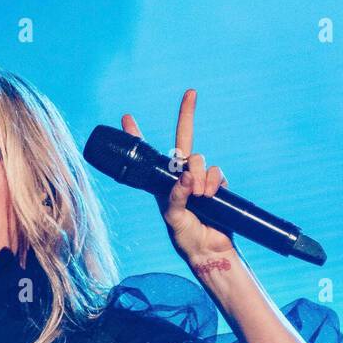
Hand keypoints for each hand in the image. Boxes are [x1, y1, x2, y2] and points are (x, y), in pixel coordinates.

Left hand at [121, 88, 237, 264]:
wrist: (208, 250)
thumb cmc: (185, 237)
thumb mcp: (173, 217)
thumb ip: (176, 196)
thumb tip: (187, 177)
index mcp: (162, 182)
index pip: (148, 154)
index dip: (137, 136)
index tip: (126, 117)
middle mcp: (180, 177)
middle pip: (184, 139)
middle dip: (187, 114)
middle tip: (191, 93)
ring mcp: (199, 179)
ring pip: (199, 159)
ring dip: (200, 174)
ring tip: (200, 195)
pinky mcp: (216, 185)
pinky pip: (215, 172)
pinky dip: (213, 182)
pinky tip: (209, 195)